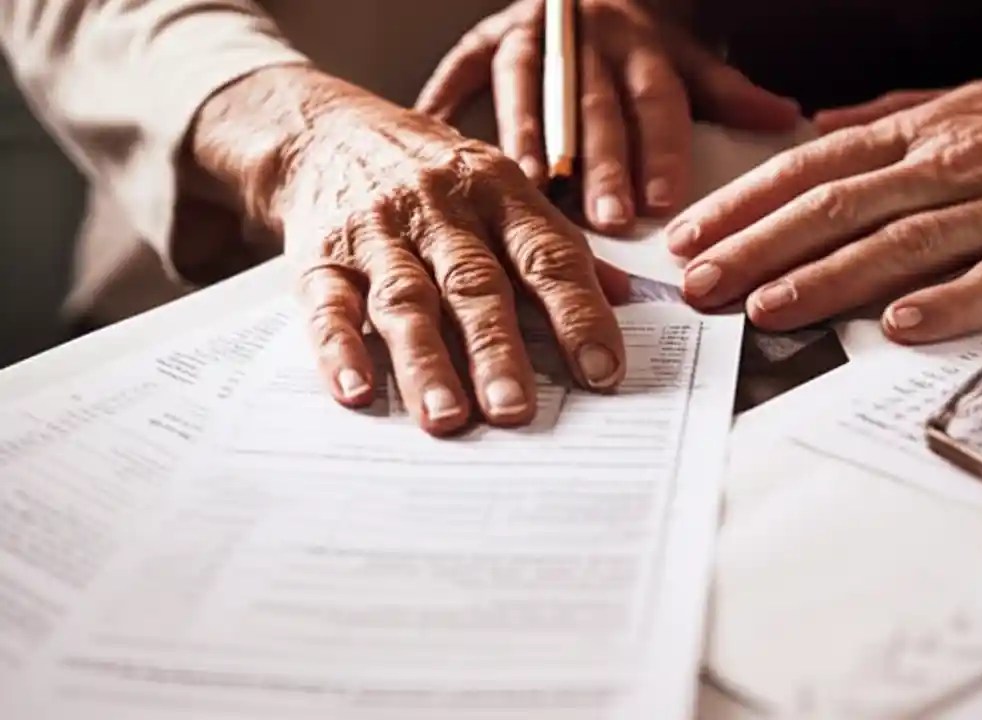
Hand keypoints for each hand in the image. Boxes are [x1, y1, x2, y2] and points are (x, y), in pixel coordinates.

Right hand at [190, 66, 629, 435]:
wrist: (325, 131)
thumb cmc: (435, 174)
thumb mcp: (502, 191)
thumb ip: (557, 248)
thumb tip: (627, 300)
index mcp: (501, 195)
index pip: (547, 257)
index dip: (578, 314)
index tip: (603, 372)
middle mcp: (442, 211)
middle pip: (474, 284)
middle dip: (497, 350)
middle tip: (516, 410)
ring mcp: (379, 234)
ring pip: (406, 300)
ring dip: (426, 363)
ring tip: (446, 418)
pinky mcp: (322, 258)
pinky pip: (329, 306)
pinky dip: (340, 351)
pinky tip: (356, 392)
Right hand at [417, 0, 799, 232]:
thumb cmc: (633, 40)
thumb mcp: (685, 56)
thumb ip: (726, 92)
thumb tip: (786, 117)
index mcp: (642, 44)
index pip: (659, 100)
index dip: (662, 151)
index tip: (664, 203)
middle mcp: (587, 37)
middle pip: (597, 103)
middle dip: (602, 161)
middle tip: (607, 214)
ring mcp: (531, 34)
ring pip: (530, 86)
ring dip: (529, 135)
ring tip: (531, 183)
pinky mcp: (483, 38)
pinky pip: (462, 66)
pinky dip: (445, 99)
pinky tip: (434, 132)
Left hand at [666, 48, 981, 341]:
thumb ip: (900, 119)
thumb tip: (825, 129)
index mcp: (935, 129)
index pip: (818, 166)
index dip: (749, 203)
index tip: (694, 237)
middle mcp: (963, 161)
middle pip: (841, 206)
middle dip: (759, 248)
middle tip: (701, 288)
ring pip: (906, 242)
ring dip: (830, 279)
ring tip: (768, 312)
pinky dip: (952, 300)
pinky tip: (901, 326)